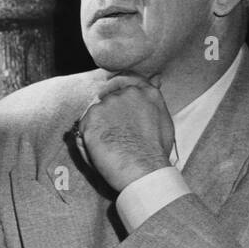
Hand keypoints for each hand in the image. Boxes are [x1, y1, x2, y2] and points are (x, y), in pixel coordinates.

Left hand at [75, 73, 173, 191]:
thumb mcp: (163, 119)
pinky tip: (102, 150)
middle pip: (111, 100)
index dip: (122, 100)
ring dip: (100, 127)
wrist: (143, 169)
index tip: (121, 114)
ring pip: (98, 113)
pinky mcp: (92, 117)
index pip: (129, 86)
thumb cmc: (156, 151)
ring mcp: (107, 104)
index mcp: (145, 92)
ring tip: (112, 147)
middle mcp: (126, 93)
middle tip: (119, 137)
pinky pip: (85, 125)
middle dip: (112, 116)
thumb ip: (154, 97)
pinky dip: (89, 138)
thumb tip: (156, 78)